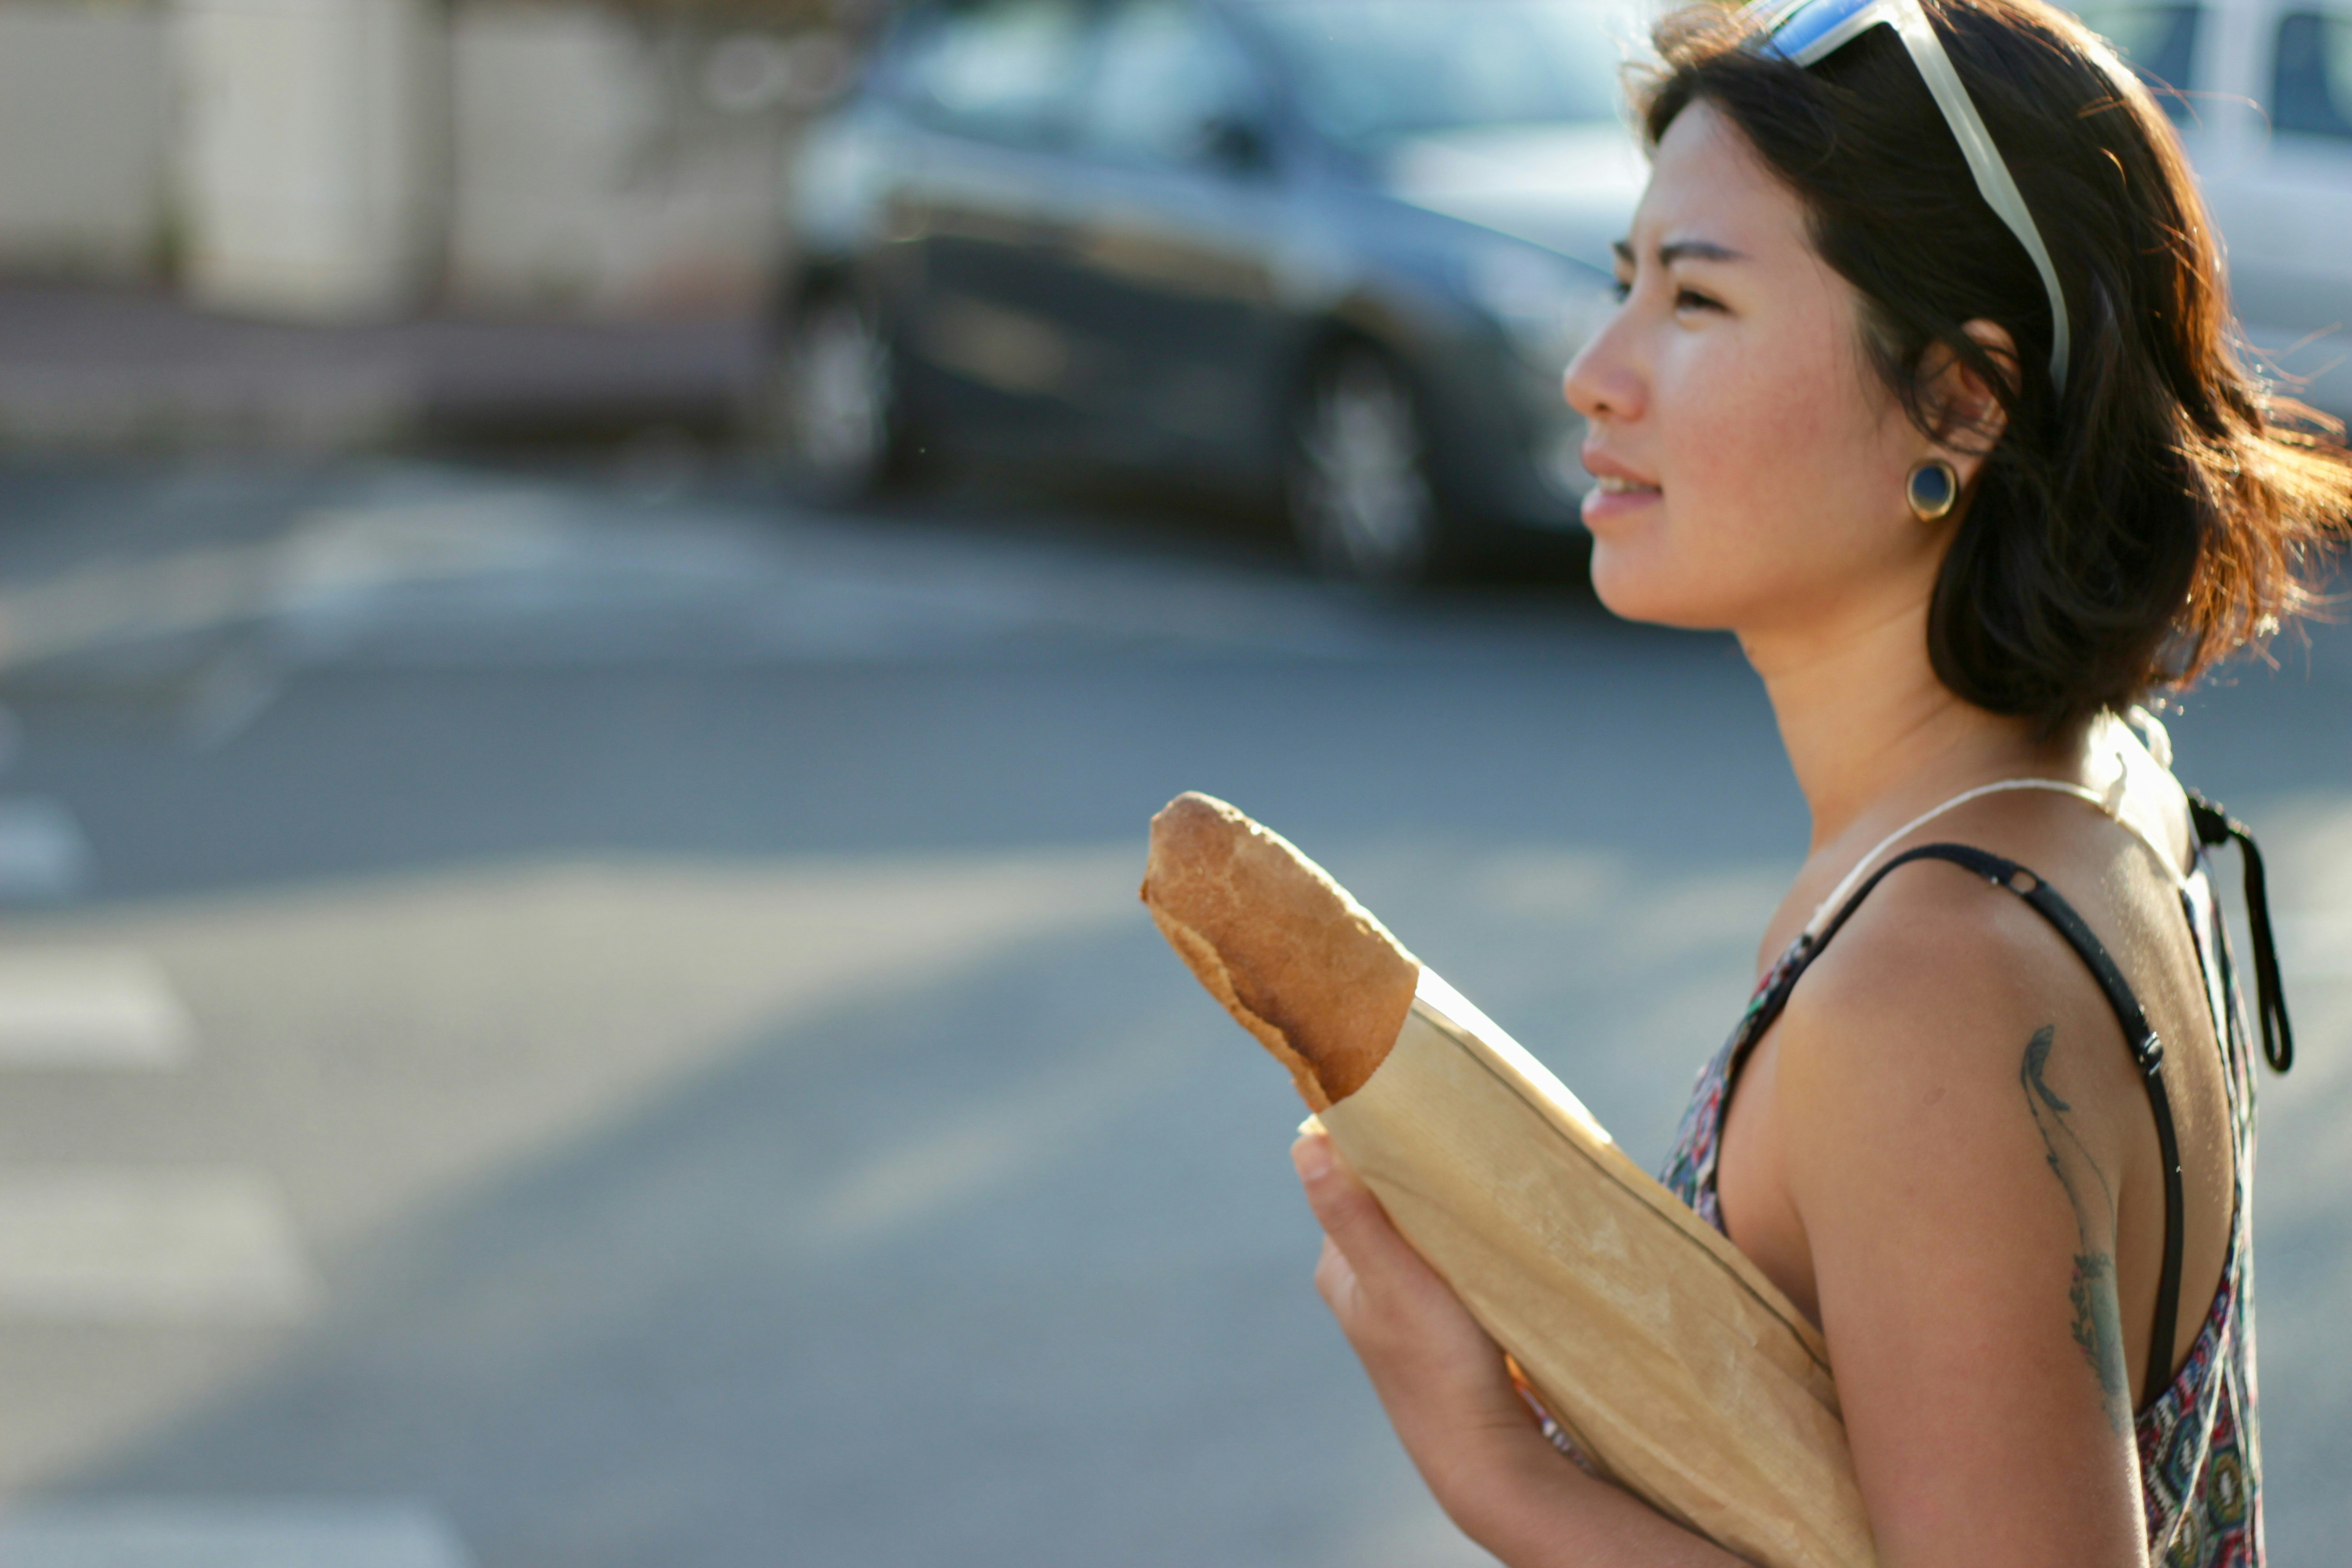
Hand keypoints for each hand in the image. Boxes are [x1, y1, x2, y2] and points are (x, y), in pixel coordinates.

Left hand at [1290, 1131, 1554, 1520]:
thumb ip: (1350, 1214)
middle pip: (1385, 1200)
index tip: (1417, 1112)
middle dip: (1417, 1172)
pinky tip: (1489, 1231)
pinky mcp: (1440, 1315)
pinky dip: (1463, 1235)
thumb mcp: (1393, 1279)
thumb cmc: (1437, 1363)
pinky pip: (1445, 1253)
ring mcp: (1401, 1298)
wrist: (1482, 1449)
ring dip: (1444, 1205)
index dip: (1376, 1141)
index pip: (1346, 1178)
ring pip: (1419, 1226)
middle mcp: (1361, 1278)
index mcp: (1338, 1265)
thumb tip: (1305, 1144)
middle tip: (1463, 1144)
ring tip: (1480, 1184)